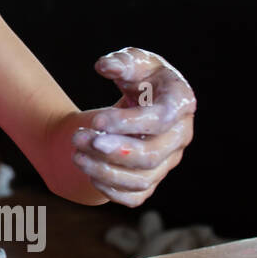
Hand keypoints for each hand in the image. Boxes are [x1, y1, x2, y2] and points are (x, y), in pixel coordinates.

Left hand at [70, 47, 196, 206]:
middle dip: (111, 151)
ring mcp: (167, 161)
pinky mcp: (153, 178)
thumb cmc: (141, 78)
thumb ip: (122, 62)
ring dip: (104, 170)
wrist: (142, 100)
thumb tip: (105, 66)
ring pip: (142, 179)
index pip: (161, 119)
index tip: (96, 121)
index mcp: (180, 103)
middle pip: (151, 155)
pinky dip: (111, 190)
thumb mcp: (134, 62)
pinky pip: (136, 195)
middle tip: (78, 138)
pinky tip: (89, 173)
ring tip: (76, 155)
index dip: (128, 123)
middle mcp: (179, 136)